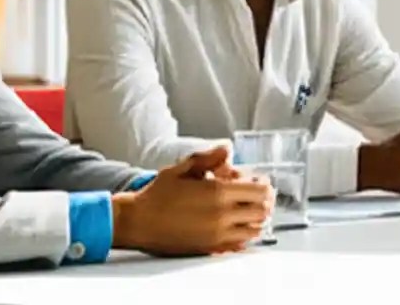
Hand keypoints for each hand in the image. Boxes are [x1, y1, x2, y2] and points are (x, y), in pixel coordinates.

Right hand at [112, 146, 272, 255]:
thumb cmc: (156, 194)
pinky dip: (243, 235)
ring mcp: (217, 235)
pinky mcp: (210, 248)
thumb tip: (227, 149)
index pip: (260, 191)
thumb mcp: (181, 169)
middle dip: (263, 201)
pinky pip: (239, 244)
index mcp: (218, 192)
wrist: (136, 222)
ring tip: (245, 211)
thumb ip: (209, 158)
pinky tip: (233, 226)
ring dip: (255, 219)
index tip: (256, 181)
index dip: (263, 185)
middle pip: (262, 211)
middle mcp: (222, 215)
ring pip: (255, 230)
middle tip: (254, 196)